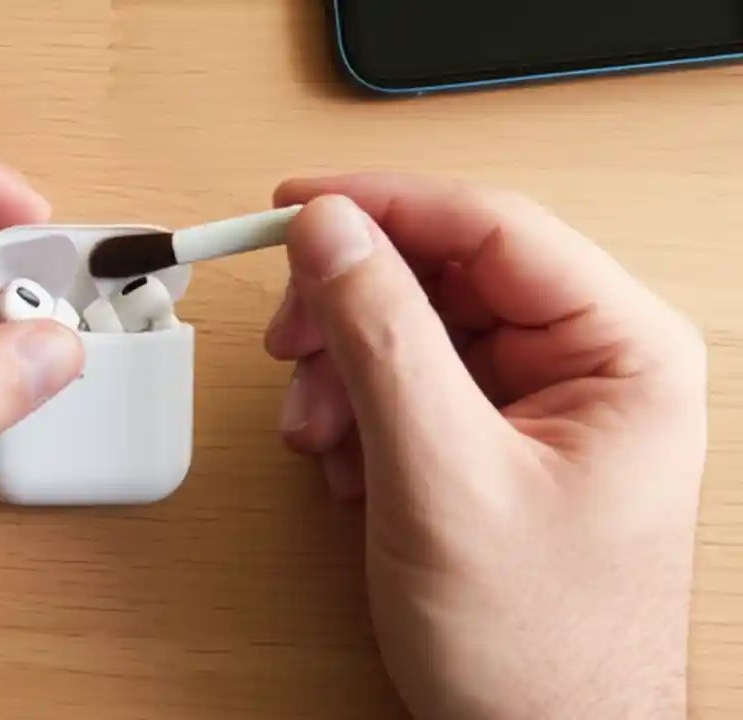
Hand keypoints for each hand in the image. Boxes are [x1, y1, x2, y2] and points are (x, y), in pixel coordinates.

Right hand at [265, 174, 704, 718]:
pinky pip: (409, 382)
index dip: (382, 205)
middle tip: (287, 340)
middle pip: (444, 272)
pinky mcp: (495, 437)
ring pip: (414, 326)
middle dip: (352, 308)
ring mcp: (540, 401)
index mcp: (621, 350)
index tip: (292, 207)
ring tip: (318, 435)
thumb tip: (328, 228)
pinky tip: (346, 466)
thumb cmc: (534, 646)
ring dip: (344, 369)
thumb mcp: (440, 478)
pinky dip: (358, 412)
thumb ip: (381, 337)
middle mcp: (588, 362)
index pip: (491, 226)